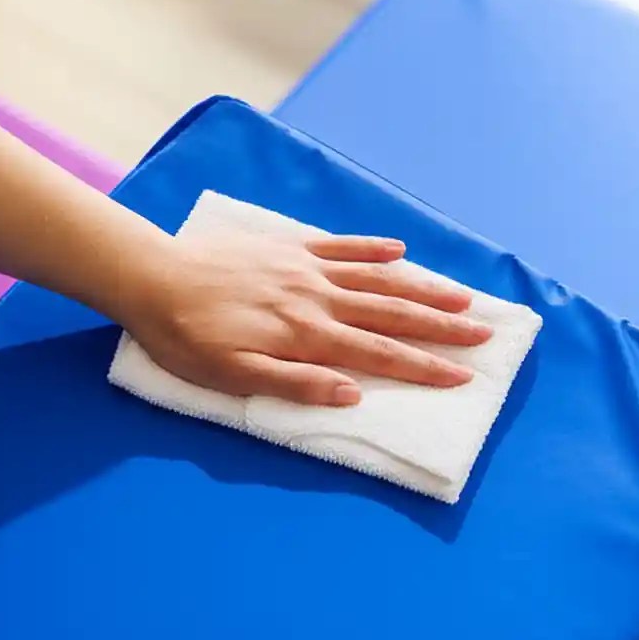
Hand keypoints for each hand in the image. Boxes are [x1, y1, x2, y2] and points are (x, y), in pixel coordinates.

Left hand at [118, 234, 491, 405]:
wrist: (153, 277)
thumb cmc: (187, 338)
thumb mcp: (232, 376)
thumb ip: (294, 384)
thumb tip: (353, 394)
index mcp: (307, 335)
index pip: (379, 355)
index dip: (424, 368)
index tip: (464, 376)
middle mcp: (317, 298)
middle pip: (391, 314)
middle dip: (441, 328)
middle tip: (485, 334)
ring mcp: (305, 268)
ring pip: (376, 279)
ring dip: (421, 288)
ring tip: (462, 297)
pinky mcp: (287, 246)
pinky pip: (340, 245)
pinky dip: (372, 248)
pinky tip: (399, 250)